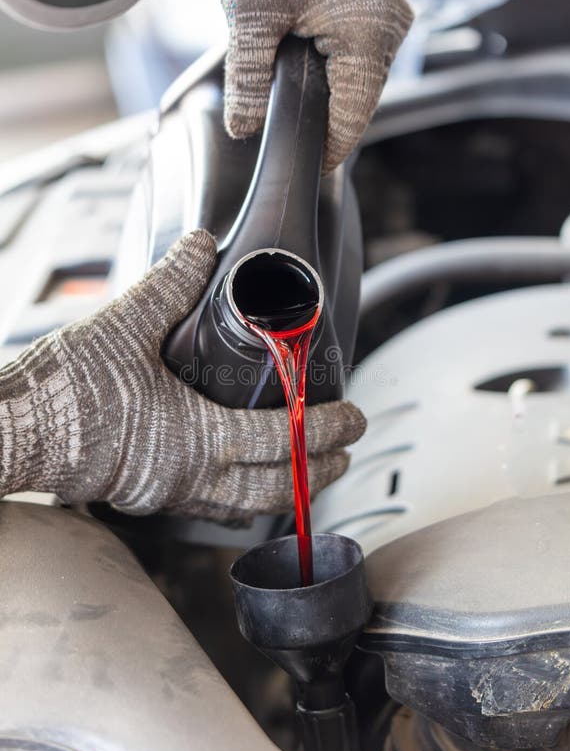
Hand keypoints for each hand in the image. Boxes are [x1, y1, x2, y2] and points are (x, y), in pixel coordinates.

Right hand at [0, 231, 364, 519]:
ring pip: (240, 505)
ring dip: (280, 492)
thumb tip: (200, 244)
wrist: (10, 434)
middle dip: (316, 475)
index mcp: (197, 437)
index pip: (282, 438)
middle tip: (344, 457)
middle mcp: (189, 475)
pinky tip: (233, 481)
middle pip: (274, 489)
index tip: (354, 419)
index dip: (325, 428)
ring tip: (301, 477)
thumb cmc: (64, 390)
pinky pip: (204, 505)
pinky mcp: (140, 495)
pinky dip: (235, 496)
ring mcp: (164, 492)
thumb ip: (170, 285)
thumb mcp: (123, 326)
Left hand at [218, 0, 412, 171]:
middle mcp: (391, 26)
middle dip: (324, 118)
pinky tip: (304, 72)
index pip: (354, 116)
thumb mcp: (249, 13)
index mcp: (370, 31)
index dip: (329, 147)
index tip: (306, 167)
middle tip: (286, 135)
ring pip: (359, 80)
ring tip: (292, 101)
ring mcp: (388, 16)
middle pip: (359, 100)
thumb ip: (247, 78)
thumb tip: (244, 128)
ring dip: (327, 93)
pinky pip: (358, 57)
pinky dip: (332, 70)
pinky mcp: (376, 9)